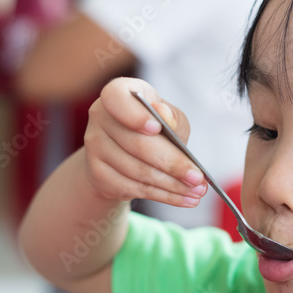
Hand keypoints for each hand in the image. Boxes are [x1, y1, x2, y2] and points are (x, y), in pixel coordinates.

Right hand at [83, 77, 207, 206]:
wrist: (124, 152)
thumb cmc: (153, 129)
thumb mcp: (169, 119)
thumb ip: (171, 118)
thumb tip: (164, 115)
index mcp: (117, 93)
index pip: (116, 98)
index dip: (135, 114)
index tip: (157, 128)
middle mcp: (100, 117)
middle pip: (136, 144)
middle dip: (172, 163)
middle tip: (197, 178)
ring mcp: (95, 147)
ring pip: (137, 171)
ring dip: (171, 185)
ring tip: (196, 191)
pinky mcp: (98, 174)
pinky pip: (133, 188)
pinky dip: (163, 196)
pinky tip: (183, 199)